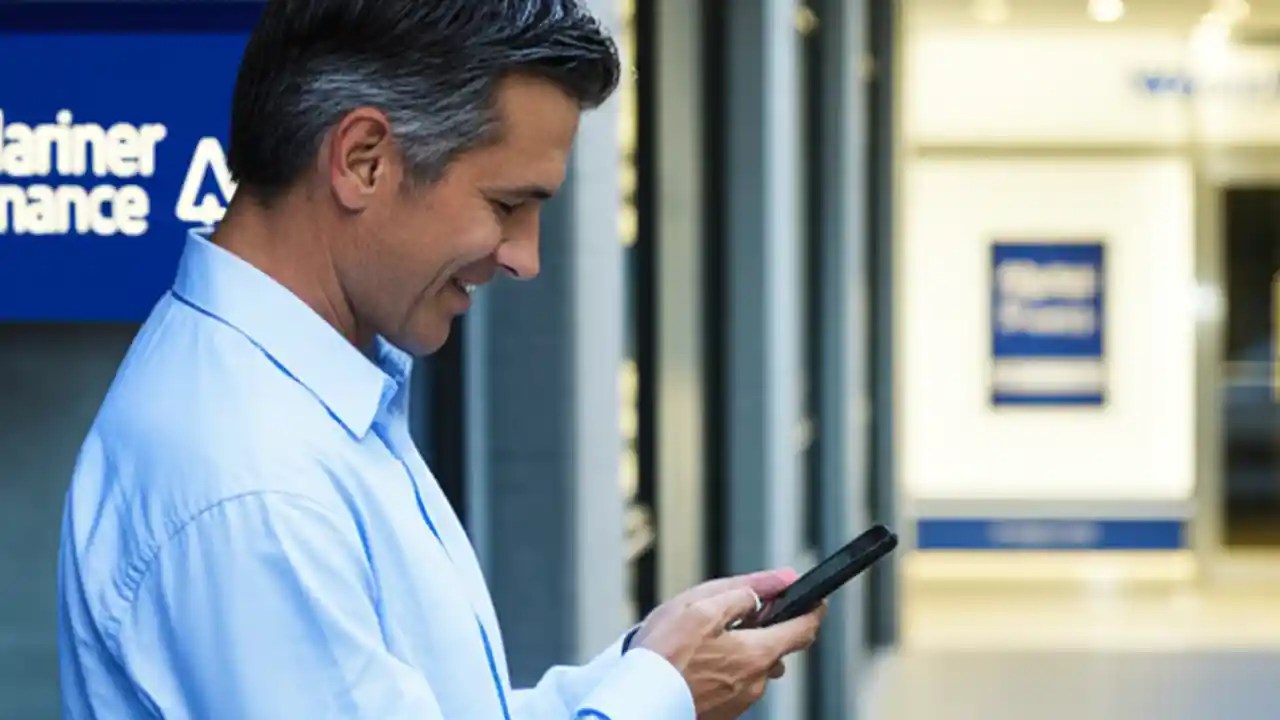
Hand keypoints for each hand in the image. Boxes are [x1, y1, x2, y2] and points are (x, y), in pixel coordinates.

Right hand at [631, 570, 827, 719]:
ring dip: (740, 650)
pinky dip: (724, 668)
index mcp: (758, 653)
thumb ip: (746, 591)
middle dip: (764, 628)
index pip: (805, 629)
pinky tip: (696, 661)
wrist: (637, 701)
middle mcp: (756, 681)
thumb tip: (781, 580)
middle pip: (776, 648)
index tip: (813, 598)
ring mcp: (740, 701)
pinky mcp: (722, 712)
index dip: (812, 609)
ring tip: (704, 640)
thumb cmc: (663, 655)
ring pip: (753, 666)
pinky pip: (734, 683)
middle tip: (734, 613)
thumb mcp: (701, 606)